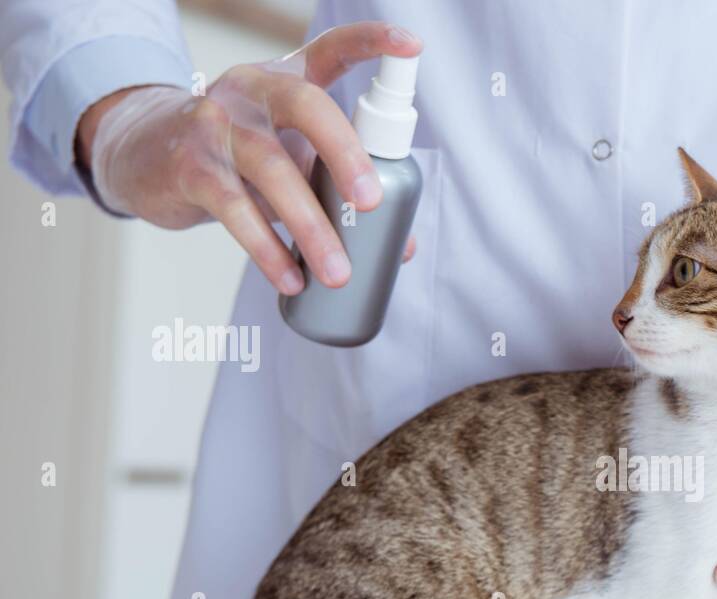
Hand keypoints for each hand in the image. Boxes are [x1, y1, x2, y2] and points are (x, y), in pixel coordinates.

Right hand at [75, 21, 422, 294]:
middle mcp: (252, 91)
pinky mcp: (191, 166)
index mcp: (286, 80)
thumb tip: (399, 245)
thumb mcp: (289, 156)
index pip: (332, 49)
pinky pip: (234, 210)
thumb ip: (338, 188)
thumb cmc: (238, 156)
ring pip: (271, 168)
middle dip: (344, 154)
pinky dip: (267, 249)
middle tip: (371, 205)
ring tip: (338, 272)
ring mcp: (217, 124)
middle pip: (304, 106)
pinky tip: (291, 279)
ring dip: (310, 225)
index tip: (412, 46)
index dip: (371, 42)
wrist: (145, 156)